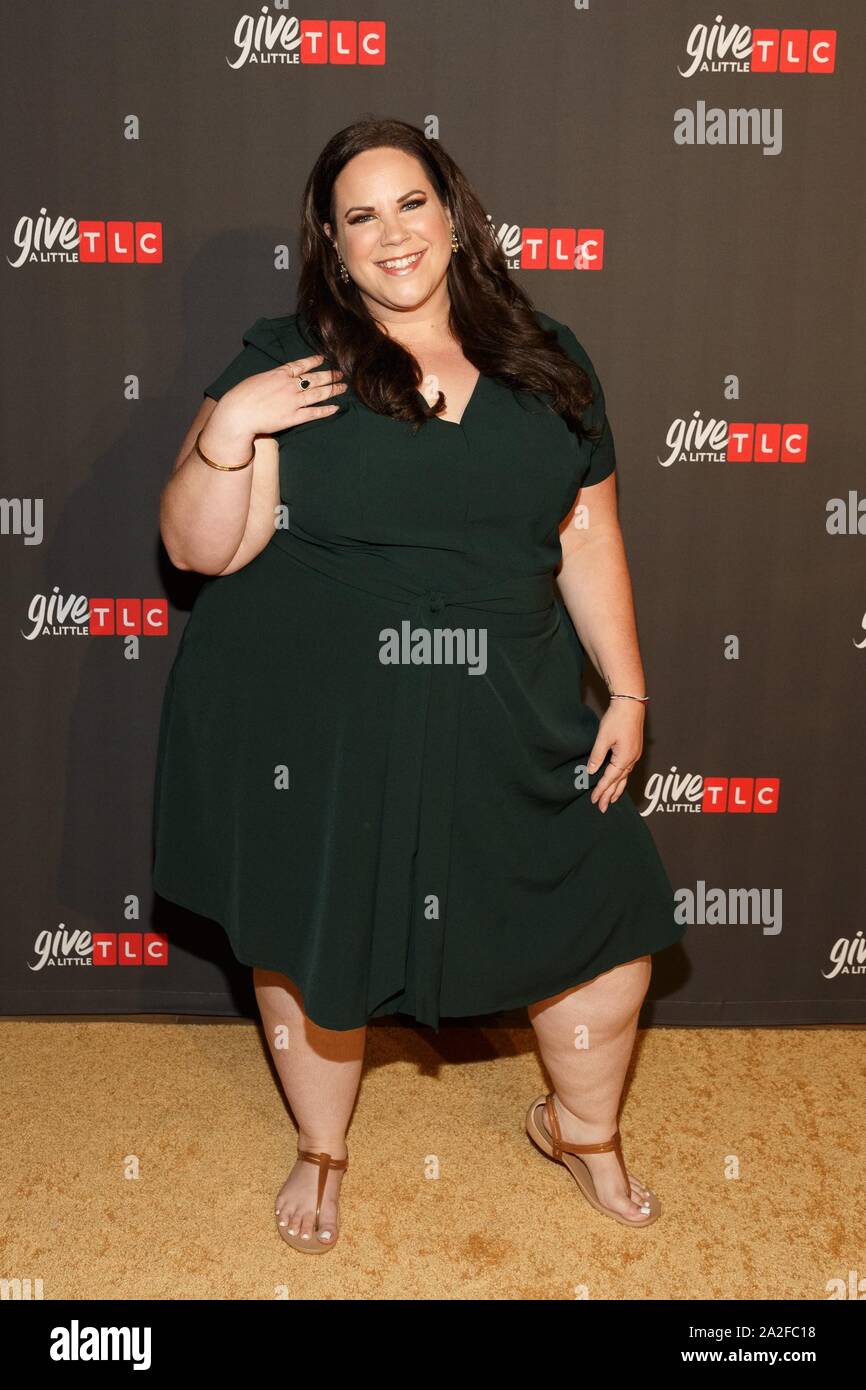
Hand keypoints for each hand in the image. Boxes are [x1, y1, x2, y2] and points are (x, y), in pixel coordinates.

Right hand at [216, 352, 347, 438]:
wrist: (237, 413)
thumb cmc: (241, 396)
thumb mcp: (256, 379)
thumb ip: (270, 378)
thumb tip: (276, 379)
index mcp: (279, 373)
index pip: (301, 365)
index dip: (313, 361)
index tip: (322, 359)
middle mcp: (289, 385)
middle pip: (314, 378)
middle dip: (329, 375)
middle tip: (340, 373)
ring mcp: (293, 400)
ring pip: (318, 393)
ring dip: (332, 390)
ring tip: (343, 387)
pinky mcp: (293, 417)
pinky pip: (314, 413)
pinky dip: (326, 410)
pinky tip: (336, 408)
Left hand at [586, 700, 644, 812]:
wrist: (631, 704)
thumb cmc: (617, 719)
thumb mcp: (603, 738)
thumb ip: (597, 756)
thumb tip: (591, 771)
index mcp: (624, 758)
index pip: (610, 779)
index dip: (601, 790)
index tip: (594, 800)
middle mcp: (632, 759)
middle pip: (619, 782)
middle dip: (610, 795)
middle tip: (602, 808)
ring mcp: (634, 755)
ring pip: (625, 777)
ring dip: (617, 789)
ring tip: (611, 800)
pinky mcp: (634, 750)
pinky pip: (627, 770)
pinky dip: (622, 779)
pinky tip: (619, 781)